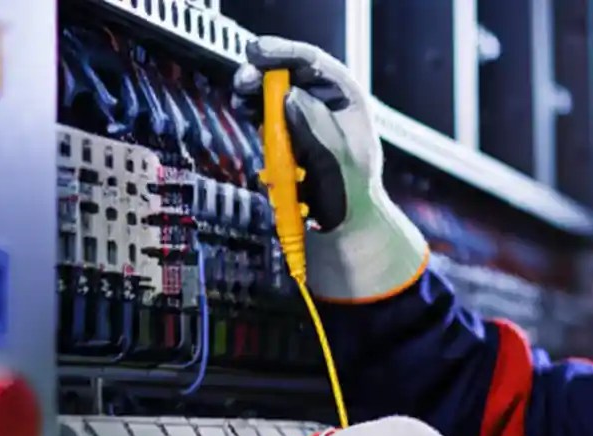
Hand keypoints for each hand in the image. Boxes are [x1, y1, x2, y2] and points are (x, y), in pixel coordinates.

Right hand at [233, 37, 427, 301]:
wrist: (343, 225)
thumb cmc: (351, 194)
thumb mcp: (339, 160)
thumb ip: (317, 126)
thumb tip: (291, 96)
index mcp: (347, 99)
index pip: (315, 63)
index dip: (285, 52)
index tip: (258, 52)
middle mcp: (325, 101)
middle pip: (288, 72)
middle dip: (263, 71)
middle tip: (243, 79)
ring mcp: (303, 116)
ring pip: (273, 91)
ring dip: (253, 90)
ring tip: (241, 98)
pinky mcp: (287, 133)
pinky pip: (266, 113)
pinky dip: (253, 111)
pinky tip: (245, 112)